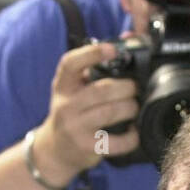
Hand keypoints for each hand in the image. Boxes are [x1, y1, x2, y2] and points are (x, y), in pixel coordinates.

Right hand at [34, 42, 139, 182]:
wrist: (55, 149)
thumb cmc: (71, 113)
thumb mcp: (72, 89)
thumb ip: (94, 67)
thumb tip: (128, 39)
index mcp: (63, 85)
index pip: (71, 63)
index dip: (93, 53)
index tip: (113, 49)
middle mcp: (66, 105)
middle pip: (101, 90)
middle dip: (126, 87)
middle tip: (134, 89)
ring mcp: (75, 128)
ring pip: (110, 112)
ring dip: (130, 108)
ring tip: (134, 107)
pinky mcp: (86, 147)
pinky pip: (116, 141)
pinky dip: (131, 137)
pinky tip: (133, 131)